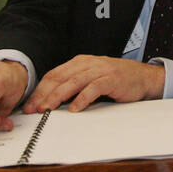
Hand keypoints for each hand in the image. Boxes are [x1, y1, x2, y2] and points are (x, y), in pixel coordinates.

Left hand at [26, 56, 164, 113]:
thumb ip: (74, 85)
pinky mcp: (111, 79)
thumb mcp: (91, 78)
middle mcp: (87, 64)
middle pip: (59, 78)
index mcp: (79, 62)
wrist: (143, 77)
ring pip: (73, 82)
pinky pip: (93, 89)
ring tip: (47, 109)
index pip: (54, 75)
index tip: (30, 105)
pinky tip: (73, 109)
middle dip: (44, 94)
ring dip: (57, 96)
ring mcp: (100, 70)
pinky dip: (82, 99)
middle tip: (33, 109)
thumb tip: (50, 101)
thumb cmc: (116, 80)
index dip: (40, 90)